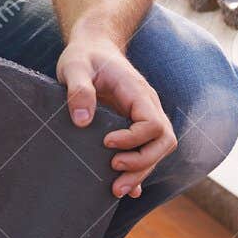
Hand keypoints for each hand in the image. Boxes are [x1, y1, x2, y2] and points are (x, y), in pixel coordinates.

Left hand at [56, 28, 176, 198]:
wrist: (93, 48)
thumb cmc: (84, 56)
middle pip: (163, 142)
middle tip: (114, 178)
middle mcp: (147, 106)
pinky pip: (147, 151)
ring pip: (157, 150)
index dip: (134, 140)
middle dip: (142, 164)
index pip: (153, 124)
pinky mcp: (135, 126)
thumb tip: (82, 121)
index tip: (106, 143)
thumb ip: (79, 89)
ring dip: (140, 172)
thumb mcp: (74, 66)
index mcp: (137, 92)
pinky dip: (139, 171)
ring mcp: (143, 117)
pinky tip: (126, 189)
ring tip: (115, 189)